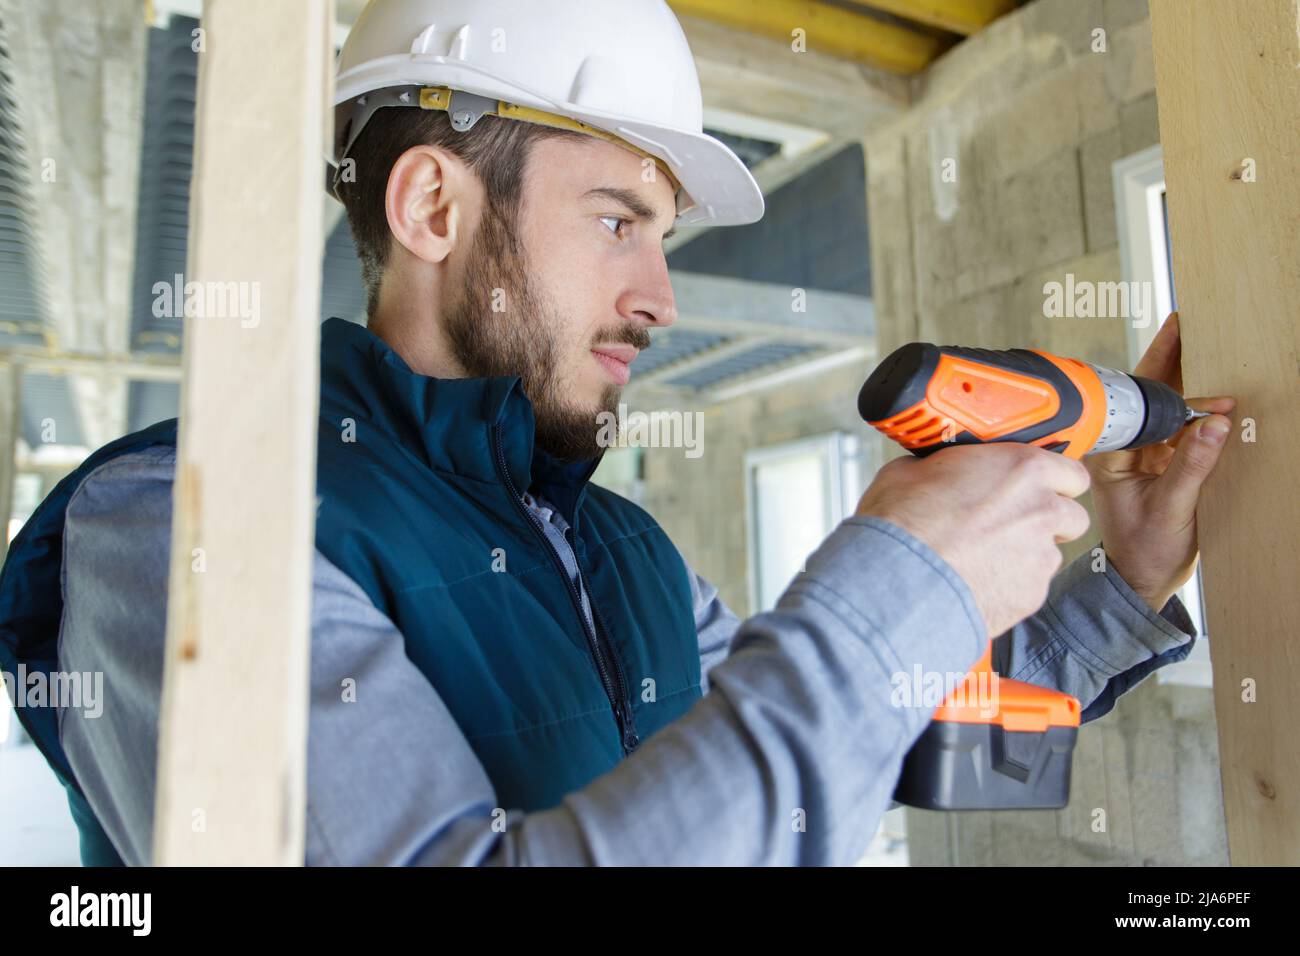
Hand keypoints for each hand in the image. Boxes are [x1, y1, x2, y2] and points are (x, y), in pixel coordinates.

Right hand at [857, 443, 1091, 636]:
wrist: (898, 581)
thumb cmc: (904, 523)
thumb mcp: (910, 471)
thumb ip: (940, 467)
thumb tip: (930, 471)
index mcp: (1023, 470)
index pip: (1072, 472)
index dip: (1054, 481)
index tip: (1036, 487)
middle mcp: (1043, 512)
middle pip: (1073, 516)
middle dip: (1049, 520)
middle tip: (1012, 522)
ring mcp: (1041, 558)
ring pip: (1049, 555)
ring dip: (1026, 554)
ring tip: (983, 558)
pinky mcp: (1031, 596)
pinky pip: (1029, 587)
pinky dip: (1009, 585)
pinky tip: (975, 582)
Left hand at [1086, 313, 1234, 610]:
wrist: (1143, 581)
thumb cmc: (1145, 551)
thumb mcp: (1172, 508)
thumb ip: (1192, 466)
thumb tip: (1213, 421)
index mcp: (1114, 453)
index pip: (1137, 395)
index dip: (1160, 360)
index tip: (1179, 328)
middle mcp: (1127, 447)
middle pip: (1153, 394)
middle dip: (1179, 360)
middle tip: (1200, 324)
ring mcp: (1148, 454)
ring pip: (1172, 409)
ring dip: (1197, 386)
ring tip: (1217, 350)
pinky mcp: (1168, 464)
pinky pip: (1187, 430)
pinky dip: (1205, 414)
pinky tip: (1223, 398)